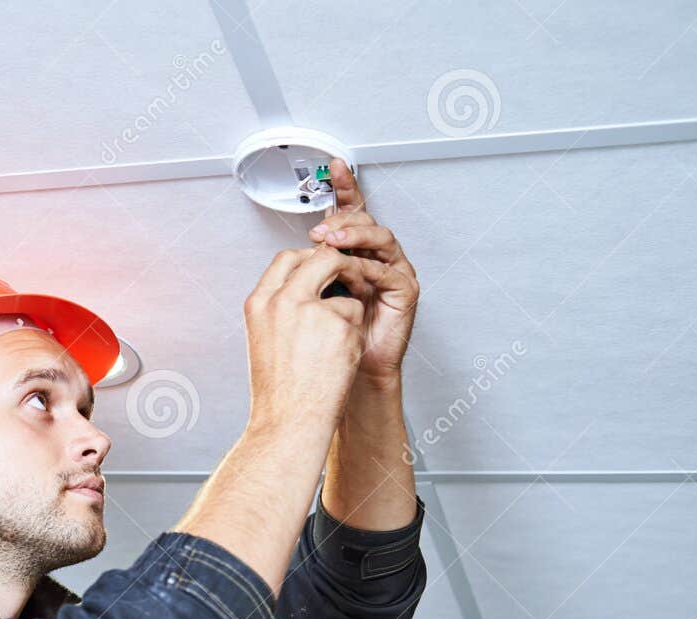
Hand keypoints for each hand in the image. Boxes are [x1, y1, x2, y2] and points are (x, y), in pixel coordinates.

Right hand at [243, 245, 382, 433]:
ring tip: (331, 347)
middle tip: (347, 284)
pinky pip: (356, 315)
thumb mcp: (265, 338)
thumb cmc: (278, 390)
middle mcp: (282, 300)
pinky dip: (353, 335)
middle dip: (339, 268)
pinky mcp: (339, 325)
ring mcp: (311, 311)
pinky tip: (338, 360)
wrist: (287, 423)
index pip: (286, 258)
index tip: (321, 273)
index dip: (309, 260)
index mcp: (259, 303)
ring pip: (344, 291)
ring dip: (346, 312)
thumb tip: (308, 284)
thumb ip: (281, 307)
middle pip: (321, 259)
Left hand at [308, 158, 419, 389]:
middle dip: (342, 219)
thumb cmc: (330, 339)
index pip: (349, 212)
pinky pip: (388, 270)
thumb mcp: (310, 295)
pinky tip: (353, 274)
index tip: (332, 166)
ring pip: (380, 238)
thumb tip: (292, 249)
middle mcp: (374, 257)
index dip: (344, 188)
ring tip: (331, 243)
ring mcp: (391, 271)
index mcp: (352, 252)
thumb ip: (308, 268)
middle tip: (319, 229)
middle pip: (365, 221)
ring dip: (354, 237)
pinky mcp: (404, 291)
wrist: (348, 375)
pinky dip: (368, 269)